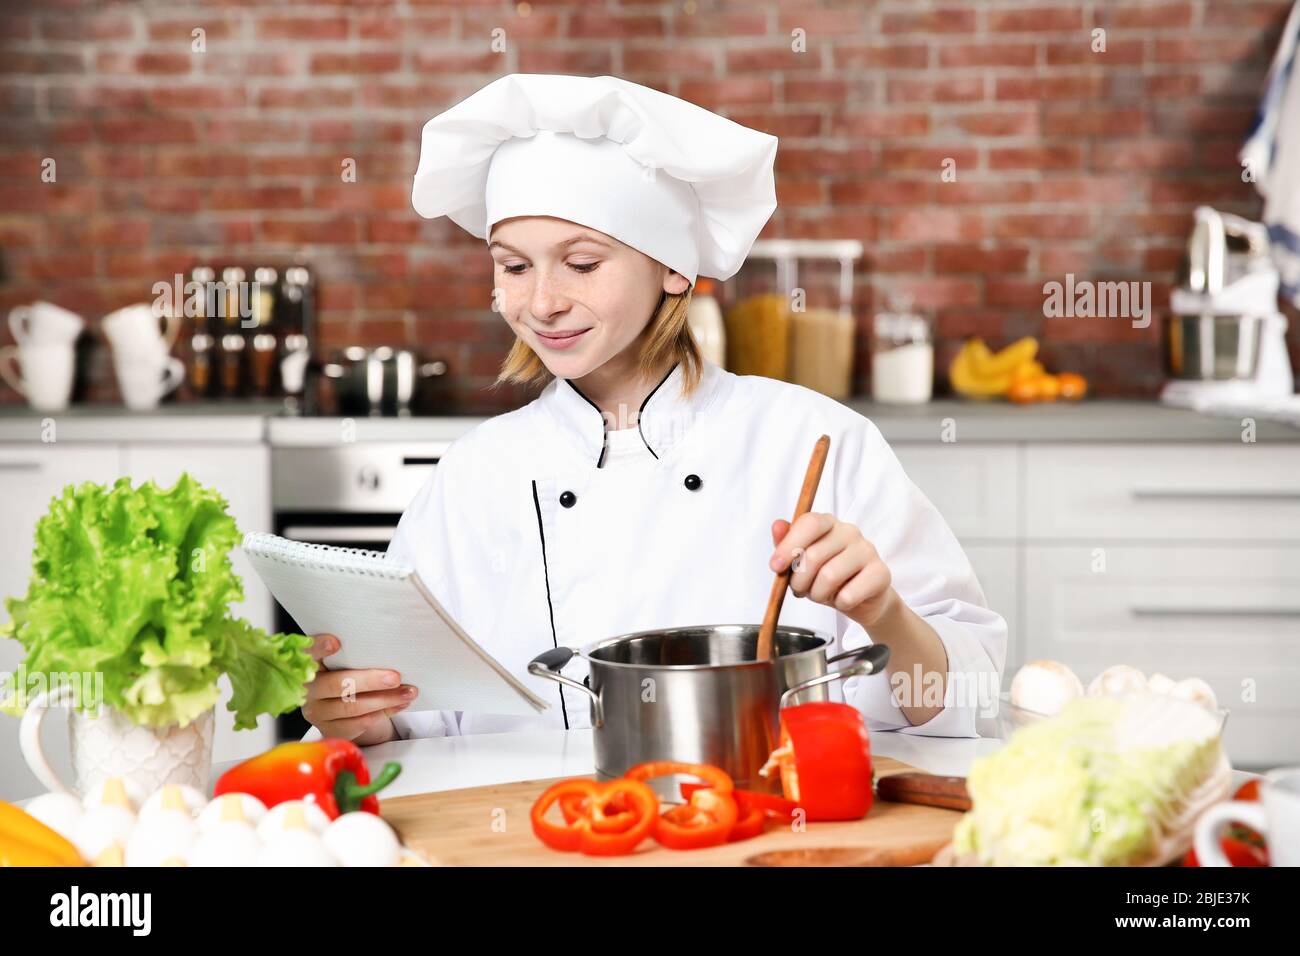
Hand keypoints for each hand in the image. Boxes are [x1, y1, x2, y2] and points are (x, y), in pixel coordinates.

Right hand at [301, 633, 417, 744]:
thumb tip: (390, 648)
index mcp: (309, 665)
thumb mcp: (345, 663)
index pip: (307, 653)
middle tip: (396, 677)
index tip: (335, 642)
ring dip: (385, 700)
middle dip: (370, 681)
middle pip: (337, 685)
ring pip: (352, 707)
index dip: (317, 648)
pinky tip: (399, 705)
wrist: (340, 708)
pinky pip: (358, 724)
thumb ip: (354, 655)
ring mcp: (316, 712)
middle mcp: (308, 689)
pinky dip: (383, 714)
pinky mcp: (329, 730)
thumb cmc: (347, 675)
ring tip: (408, 692)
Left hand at [769, 513, 896, 627]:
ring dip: (818, 594)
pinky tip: (843, 599)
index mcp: (828, 523)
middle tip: (801, 590)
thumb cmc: (829, 578)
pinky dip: (839, 604)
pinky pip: (848, 594)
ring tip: (821, 594)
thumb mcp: (801, 563)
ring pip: (829, 576)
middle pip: (814, 555)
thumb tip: (777, 526)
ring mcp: (868, 550)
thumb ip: (786, 545)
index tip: (776, 567)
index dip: (788, 546)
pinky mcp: (881, 573)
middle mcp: (850, 531)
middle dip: (799, 581)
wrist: (862, 600)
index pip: (809, 523)